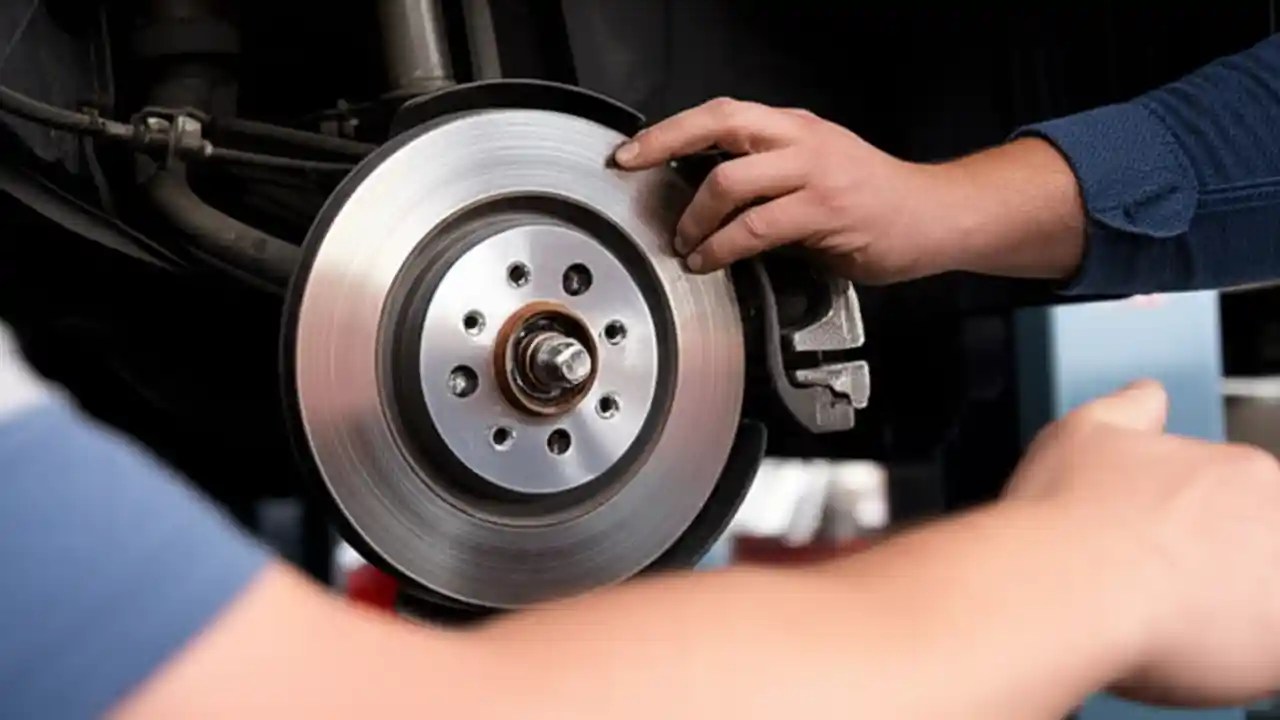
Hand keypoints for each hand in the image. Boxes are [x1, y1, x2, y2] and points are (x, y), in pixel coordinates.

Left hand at [613, 97, 1085, 283]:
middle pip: (718, 126)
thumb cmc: (874, 201)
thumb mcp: (813, 175)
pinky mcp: (825, 210)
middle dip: (663, 147)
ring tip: (685, 242)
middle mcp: (800, 139)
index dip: (668, 129)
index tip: (631, 150)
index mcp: (793, 128)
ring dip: (696, 217)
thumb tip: (705, 205)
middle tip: (633, 171)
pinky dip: (724, 245)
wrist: (935, 216)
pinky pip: (758, 226)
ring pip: (731, 179)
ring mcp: (813, 172)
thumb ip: (765, 183)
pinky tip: (711, 260)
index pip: (719, 114)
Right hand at [1005, 381, 1279, 705]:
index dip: (1195, 528)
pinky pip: (1260, 659)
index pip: (1243, 504)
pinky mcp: (1276, 653)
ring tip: (1161, 620)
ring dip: (1221, 614)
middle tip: (1158, 582)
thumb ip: (1130, 408)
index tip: (1164, 543)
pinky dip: (1225, 659)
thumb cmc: (1069, 518)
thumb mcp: (1086, 430)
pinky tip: (1177, 651)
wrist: (1061, 588)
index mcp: (1243, 473)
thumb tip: (1144, 398)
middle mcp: (1275, 525)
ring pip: (1258, 606)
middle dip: (1213, 569)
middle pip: (1256, 553)